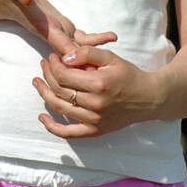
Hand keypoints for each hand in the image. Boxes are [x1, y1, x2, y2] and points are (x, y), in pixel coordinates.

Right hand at [0, 0, 115, 58]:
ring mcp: (58, 31)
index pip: (63, 44)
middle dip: (92, 59)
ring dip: (97, 49)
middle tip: (114, 62)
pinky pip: (80, 37)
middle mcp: (53, 33)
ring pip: (80, 47)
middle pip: (75, 53)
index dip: (78, 55)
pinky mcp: (61, 26)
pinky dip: (93, 39)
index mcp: (44, 27)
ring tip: (116, 42)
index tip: (92, 63)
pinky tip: (108, 38)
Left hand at [32, 44, 161, 138]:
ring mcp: (94, 120)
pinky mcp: (95, 131)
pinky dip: (52, 127)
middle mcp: (95, 104)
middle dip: (47, 75)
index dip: (54, 65)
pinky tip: (42, 117)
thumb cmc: (129, 76)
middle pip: (60, 90)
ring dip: (44, 94)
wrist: (148, 99)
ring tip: (38, 82)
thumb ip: (88, 54)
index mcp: (99, 84)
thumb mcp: (112, 57)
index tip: (52, 57)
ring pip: (60, 108)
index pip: (64, 75)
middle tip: (44, 64)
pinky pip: (69, 133)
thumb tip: (65, 57)